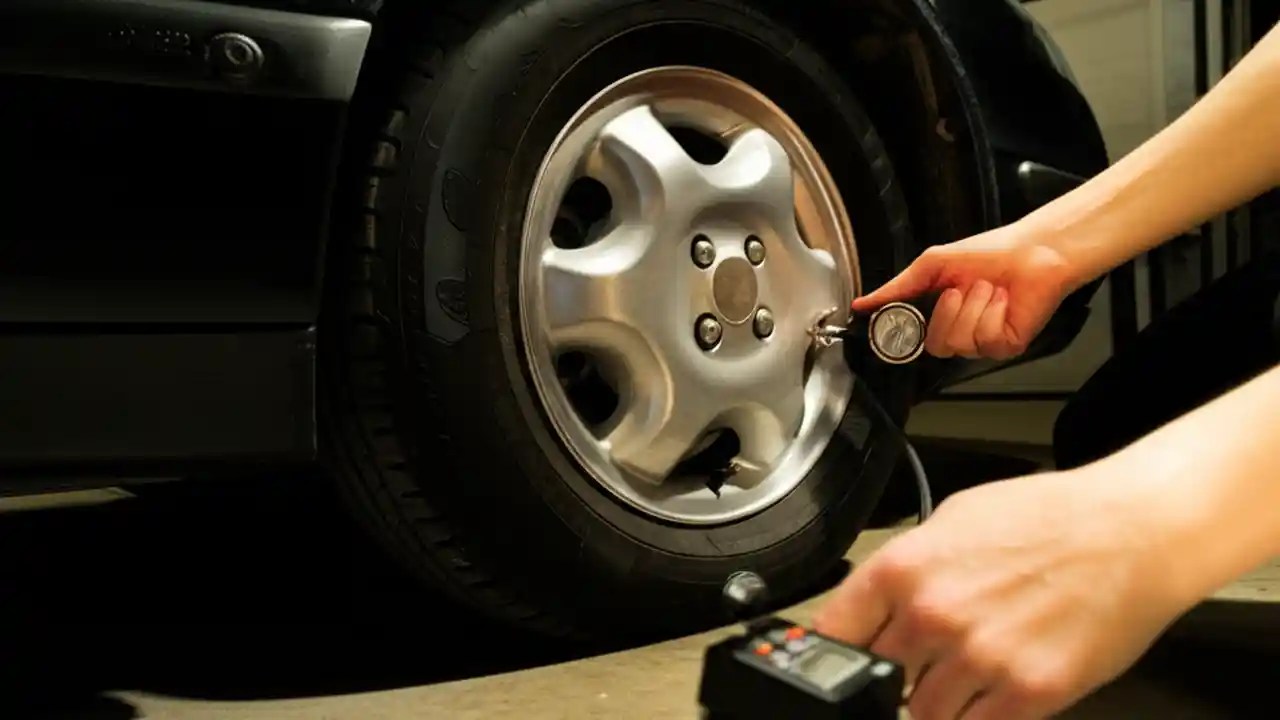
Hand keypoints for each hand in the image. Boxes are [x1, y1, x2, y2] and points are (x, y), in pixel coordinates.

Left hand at [813, 469, 1192, 719]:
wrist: (1130, 532)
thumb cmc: (1048, 517)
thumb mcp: (953, 520)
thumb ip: (907, 568)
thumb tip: (870, 605)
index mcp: (904, 568)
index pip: (834, 632)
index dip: (834, 650)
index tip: (838, 660)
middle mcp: (933, 616)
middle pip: (877, 676)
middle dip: (893, 672)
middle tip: (920, 660)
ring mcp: (979, 658)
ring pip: (923, 712)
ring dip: (936, 699)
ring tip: (967, 669)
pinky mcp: (1028, 693)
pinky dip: (977, 716)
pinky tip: (991, 692)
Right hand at [853, 226, 1076, 359]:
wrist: (1033, 251)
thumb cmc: (989, 253)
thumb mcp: (932, 265)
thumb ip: (897, 288)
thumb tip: (862, 304)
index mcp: (940, 315)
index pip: (911, 338)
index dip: (907, 330)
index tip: (903, 315)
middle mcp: (960, 332)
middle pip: (935, 345)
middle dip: (947, 311)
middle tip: (962, 288)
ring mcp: (983, 342)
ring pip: (960, 343)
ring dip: (973, 308)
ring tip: (988, 289)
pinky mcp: (1006, 346)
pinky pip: (985, 340)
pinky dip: (992, 313)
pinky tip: (1003, 300)